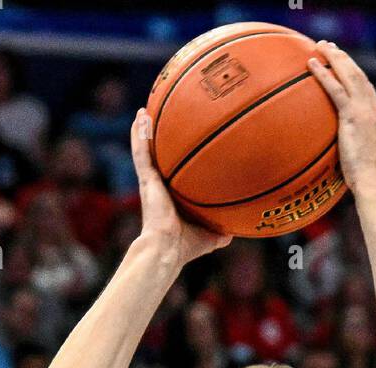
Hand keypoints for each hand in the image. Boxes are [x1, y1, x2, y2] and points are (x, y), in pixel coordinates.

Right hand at [131, 109, 231, 267]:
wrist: (166, 249)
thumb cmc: (185, 247)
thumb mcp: (210, 237)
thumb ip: (221, 231)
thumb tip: (236, 231)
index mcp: (169, 198)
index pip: (171, 175)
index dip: (172, 161)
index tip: (176, 146)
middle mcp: (158, 188)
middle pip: (156, 159)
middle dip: (155, 141)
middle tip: (156, 120)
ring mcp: (150, 183)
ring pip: (144, 152)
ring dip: (142, 131)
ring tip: (143, 111)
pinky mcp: (147, 181)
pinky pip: (142, 153)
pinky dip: (139, 135)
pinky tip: (141, 116)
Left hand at [307, 42, 375, 193]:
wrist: (373, 183)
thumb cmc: (367, 182)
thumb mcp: (362, 162)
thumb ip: (354, 151)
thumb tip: (340, 158)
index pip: (367, 89)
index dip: (356, 74)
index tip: (345, 65)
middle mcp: (373, 110)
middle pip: (359, 75)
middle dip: (345, 59)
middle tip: (331, 47)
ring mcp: (365, 111)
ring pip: (349, 75)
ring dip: (334, 57)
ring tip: (321, 46)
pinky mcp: (353, 116)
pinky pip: (335, 89)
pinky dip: (323, 74)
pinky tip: (312, 64)